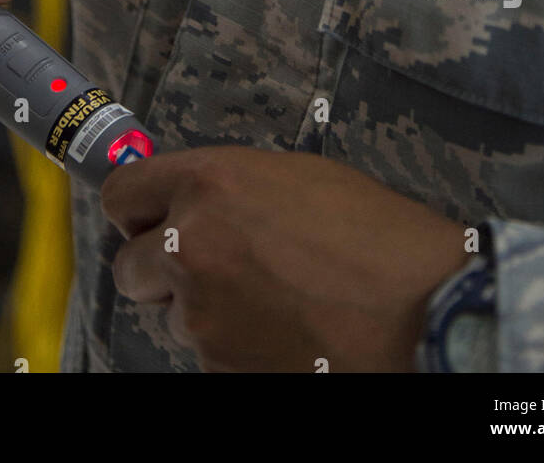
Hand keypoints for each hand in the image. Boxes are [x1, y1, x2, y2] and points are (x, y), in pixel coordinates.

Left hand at [101, 145, 468, 371]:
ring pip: (173, 315)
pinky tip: (281, 329)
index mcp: (209, 183)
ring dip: (204, 310)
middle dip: (160, 271)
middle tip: (208, 270)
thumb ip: (229, 188)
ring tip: (269, 300)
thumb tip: (197, 203)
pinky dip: (232, 345)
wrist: (421, 310)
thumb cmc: (376, 237)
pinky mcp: (219, 365)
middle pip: (129, 266)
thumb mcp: (295, 178)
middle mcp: (190, 244)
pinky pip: (206, 352)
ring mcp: (202, 311)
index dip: (136, 212)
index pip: (122, 193)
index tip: (147, 221)